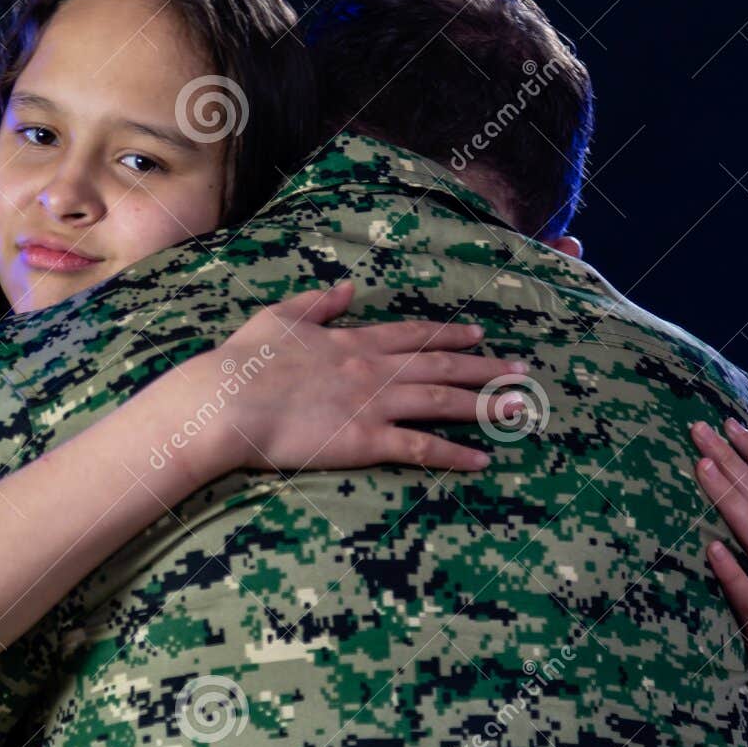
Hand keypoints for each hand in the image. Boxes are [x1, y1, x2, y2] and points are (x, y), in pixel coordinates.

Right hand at [193, 282, 528, 476]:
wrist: (227, 401)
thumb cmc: (244, 361)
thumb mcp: (279, 318)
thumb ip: (317, 303)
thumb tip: (347, 287)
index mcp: (352, 340)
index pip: (412, 335)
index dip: (449, 334)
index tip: (479, 334)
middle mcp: (372, 369)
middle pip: (441, 365)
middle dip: (484, 368)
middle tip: (520, 371)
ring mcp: (373, 404)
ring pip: (442, 401)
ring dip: (484, 405)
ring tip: (518, 409)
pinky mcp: (366, 441)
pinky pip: (420, 447)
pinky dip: (454, 453)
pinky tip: (482, 460)